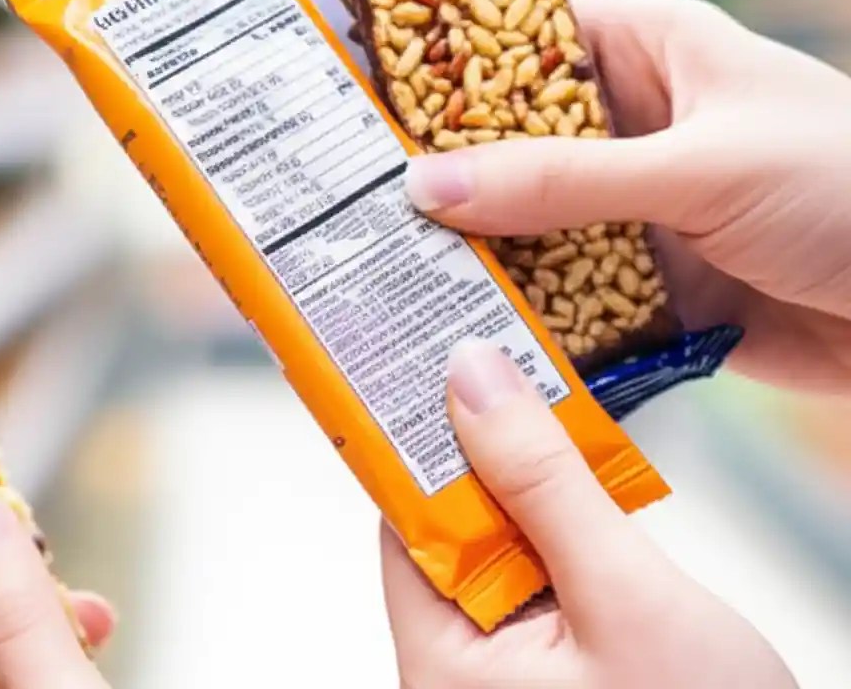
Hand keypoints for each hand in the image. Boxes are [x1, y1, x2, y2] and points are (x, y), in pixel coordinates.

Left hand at [380, 339, 794, 687]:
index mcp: (440, 667)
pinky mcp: (544, 673)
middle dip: (494, 462)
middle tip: (523, 379)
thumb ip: (547, 486)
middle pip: (452, 534)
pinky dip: (561, 538)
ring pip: (500, 552)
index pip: (405, 527)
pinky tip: (592, 499)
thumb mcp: (625, 596)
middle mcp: (455, 672)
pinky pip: (535, 584)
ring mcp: (499, 676)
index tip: (455, 372)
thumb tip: (473, 378)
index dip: (430, 445)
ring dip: (534, 495)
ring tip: (562, 424)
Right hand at [405, 0, 850, 392]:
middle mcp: (634, 132)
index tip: (362, 100)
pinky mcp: (645, 289)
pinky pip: (561, 298)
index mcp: (653, 58)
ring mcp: (635, 214)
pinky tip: (463, 329)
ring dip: (473, 255)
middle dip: (444, 176)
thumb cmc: (849, 191)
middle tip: (355, 204)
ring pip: (526, 228)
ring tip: (385, 273)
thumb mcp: (699, 166)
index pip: (524, 43)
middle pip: (509, 146)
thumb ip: (561, 180)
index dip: (444, 63)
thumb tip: (431, 186)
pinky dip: (519, 316)